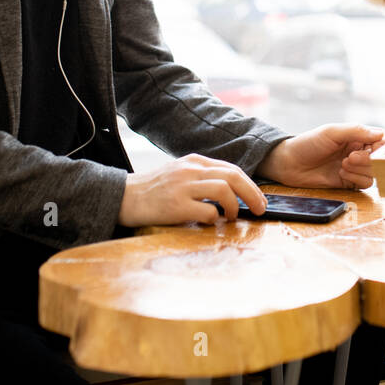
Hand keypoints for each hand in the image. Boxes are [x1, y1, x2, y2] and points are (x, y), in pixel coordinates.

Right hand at [118, 155, 267, 226]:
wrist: (124, 197)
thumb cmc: (155, 190)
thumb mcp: (180, 173)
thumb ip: (203, 177)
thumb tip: (232, 191)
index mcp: (194, 162)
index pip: (231, 169)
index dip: (250, 185)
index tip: (259, 199)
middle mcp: (190, 171)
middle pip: (233, 176)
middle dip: (252, 194)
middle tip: (260, 209)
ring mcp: (183, 187)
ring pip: (224, 190)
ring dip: (234, 206)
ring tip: (232, 217)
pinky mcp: (176, 206)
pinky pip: (207, 211)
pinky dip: (215, 219)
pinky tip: (211, 223)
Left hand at [257, 124, 384, 190]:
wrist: (289, 163)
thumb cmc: (308, 143)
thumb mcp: (331, 132)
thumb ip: (356, 131)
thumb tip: (381, 134)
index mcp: (357, 136)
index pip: (383, 140)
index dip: (382, 146)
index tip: (372, 149)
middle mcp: (359, 151)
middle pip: (381, 158)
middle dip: (368, 159)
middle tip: (350, 157)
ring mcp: (354, 167)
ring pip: (374, 172)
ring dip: (361, 169)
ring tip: (344, 165)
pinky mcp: (348, 182)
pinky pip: (365, 184)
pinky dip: (357, 179)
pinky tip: (342, 173)